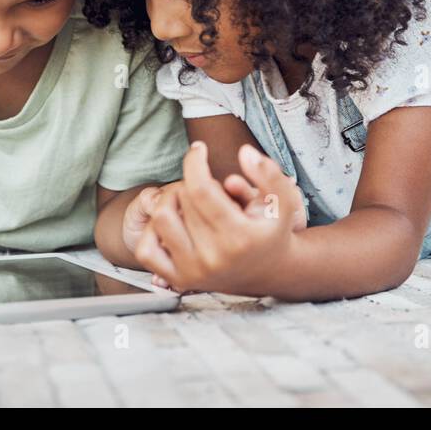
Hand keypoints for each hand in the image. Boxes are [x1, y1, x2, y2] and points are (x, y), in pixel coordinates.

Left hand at [135, 142, 299, 295]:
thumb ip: (269, 173)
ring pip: (161, 219)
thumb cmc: (273, 230)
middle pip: (184, 200)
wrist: (269, 272)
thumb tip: (244, 152)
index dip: (195, 161)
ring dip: (170, 199)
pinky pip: (146, 249)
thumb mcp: (284, 201)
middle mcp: (213, 257)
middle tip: (206, 184)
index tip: (199, 149)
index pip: (201, 189)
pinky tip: (173, 222)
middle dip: (192, 180)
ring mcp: (193, 271)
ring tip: (188, 199)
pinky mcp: (178, 280)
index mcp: (239, 236)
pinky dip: (152, 230)